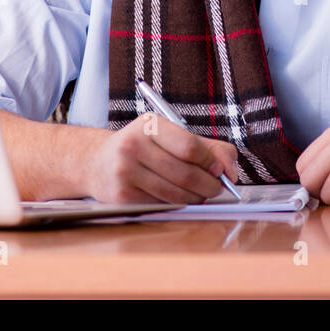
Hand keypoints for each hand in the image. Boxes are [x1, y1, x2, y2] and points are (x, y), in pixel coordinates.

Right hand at [84, 112, 239, 203]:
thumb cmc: (144, 148)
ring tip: (202, 195)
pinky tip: (180, 200)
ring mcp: (125, 172)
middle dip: (209, 185)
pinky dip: (177, 205)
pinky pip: (161, 205)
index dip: (211, 161)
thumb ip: (209, 148)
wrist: (98, 162)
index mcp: (149, 125)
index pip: (189, 146)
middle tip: (217, 188)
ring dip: (196, 198)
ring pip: (175, 194)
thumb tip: (231, 172)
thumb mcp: (171, 136)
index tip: (220, 170)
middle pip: (185, 174)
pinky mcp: (121, 196)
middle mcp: (133, 145)